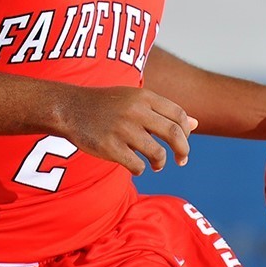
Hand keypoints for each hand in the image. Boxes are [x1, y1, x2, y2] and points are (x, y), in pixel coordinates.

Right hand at [56, 86, 198, 175]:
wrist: (69, 108)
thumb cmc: (106, 105)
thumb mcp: (135, 100)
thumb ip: (164, 111)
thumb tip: (196, 124)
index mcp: (144, 96)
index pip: (179, 115)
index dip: (187, 132)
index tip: (183, 142)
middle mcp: (135, 110)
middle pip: (175, 134)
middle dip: (183, 150)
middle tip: (182, 159)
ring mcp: (122, 129)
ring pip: (157, 153)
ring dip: (160, 163)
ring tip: (155, 164)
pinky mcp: (109, 147)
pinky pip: (136, 165)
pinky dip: (140, 169)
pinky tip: (135, 166)